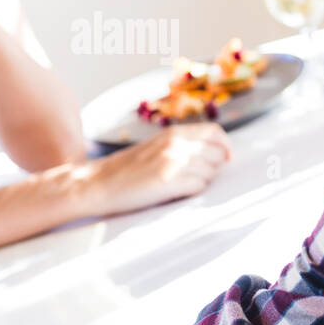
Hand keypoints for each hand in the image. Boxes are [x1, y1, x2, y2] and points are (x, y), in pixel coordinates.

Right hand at [83, 123, 231, 215]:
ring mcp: (173, 162)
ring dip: (201, 181)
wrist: (98, 183)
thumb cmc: (127, 169)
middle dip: (213, 167)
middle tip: (195, 176)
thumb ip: (183, 144)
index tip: (225, 159)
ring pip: (210, 173)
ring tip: (179, 185)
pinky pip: (198, 187)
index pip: (216, 133)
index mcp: (174, 132)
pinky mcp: (168, 181)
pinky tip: (174, 192)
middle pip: (218, 154)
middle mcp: (176, 143)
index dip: (225, 147)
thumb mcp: (156, 146)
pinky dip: (192, 191)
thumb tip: (217, 152)